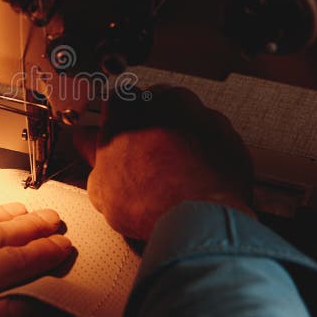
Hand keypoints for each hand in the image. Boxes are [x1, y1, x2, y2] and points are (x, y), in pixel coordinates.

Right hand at [74, 86, 253, 239]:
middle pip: (154, 107)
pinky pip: (214, 139)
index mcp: (127, 105)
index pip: (116, 103)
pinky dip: (207, 154)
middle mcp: (165, 99)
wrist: (197, 216)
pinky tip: (196, 179)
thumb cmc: (147, 198)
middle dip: (151, 128)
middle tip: (146, 162)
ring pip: (187, 120)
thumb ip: (93, 156)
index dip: (117, 126)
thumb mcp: (100, 184)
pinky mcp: (228, 133)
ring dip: (181, 140)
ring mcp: (200, 114)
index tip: (117, 143)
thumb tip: (88, 148)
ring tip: (174, 175)